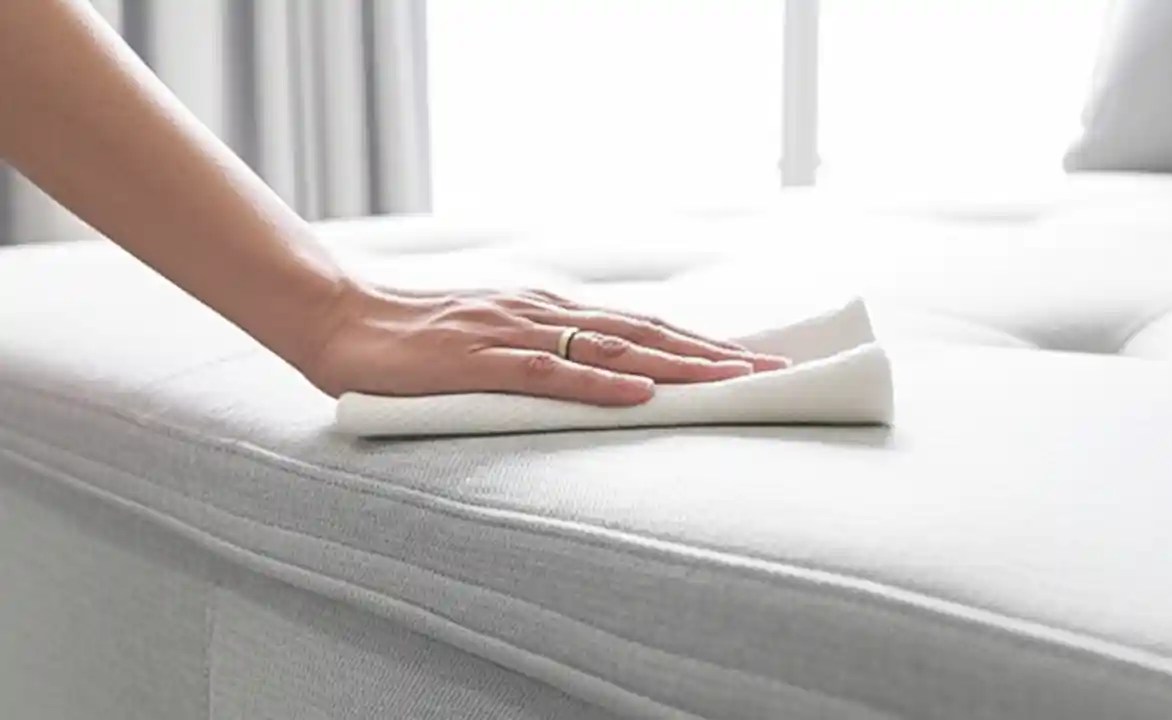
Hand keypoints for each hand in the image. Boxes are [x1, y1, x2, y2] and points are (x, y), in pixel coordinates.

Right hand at [302, 282, 790, 404]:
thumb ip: (545, 354)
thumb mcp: (495, 341)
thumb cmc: (419, 341)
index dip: (703, 346)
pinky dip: (597, 384)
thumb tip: (605, 378)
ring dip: (678, 365)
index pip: (643, 328)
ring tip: (732, 381)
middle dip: (714, 355)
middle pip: (646, 333)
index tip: (756, 363)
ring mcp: (513, 332)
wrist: (343, 320)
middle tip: (774, 372)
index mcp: (551, 310)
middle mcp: (544, 312)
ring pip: (611, 347)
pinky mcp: (479, 358)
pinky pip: (548, 372)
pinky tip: (638, 395)